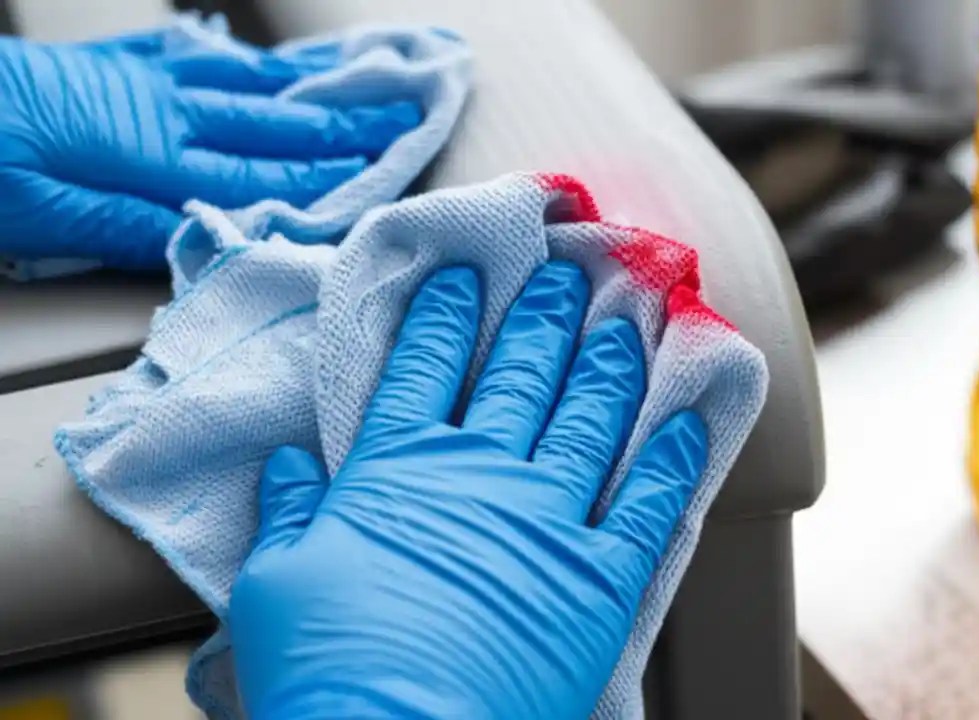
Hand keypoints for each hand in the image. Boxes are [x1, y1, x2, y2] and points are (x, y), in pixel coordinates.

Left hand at [0, 34, 420, 269]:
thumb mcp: (37, 214)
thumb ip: (125, 223)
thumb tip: (209, 232)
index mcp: (148, 154)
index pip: (261, 172)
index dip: (327, 175)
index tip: (385, 169)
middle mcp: (159, 109)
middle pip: (270, 122)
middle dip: (344, 125)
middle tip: (405, 118)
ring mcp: (140, 77)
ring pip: (245, 84)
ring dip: (309, 92)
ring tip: (362, 90)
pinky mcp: (114, 63)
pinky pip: (196, 54)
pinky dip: (241, 60)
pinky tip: (260, 61)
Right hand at [229, 262, 708, 718]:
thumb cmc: (328, 670)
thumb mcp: (276, 584)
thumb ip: (288, 514)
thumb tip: (287, 464)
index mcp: (399, 467)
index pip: (426, 368)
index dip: (447, 315)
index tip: (466, 274)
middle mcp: (481, 473)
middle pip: (520, 374)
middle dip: (544, 317)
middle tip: (564, 275)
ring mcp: (548, 518)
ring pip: (590, 417)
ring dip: (611, 364)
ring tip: (626, 322)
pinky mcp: (600, 576)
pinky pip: (647, 502)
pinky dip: (673, 458)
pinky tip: (689, 420)